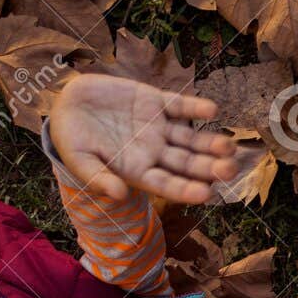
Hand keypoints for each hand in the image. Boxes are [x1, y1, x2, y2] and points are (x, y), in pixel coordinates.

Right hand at [49, 73, 237, 202]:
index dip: (186, 190)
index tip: (206, 193)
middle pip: (187, 163)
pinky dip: (195, 108)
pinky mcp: (155, 102)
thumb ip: (98, 177)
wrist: (67, 105)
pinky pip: (180, 106)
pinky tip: (212, 111)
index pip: (167, 185)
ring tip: (228, 145)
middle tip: (230, 169)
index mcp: (138, 171)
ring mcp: (157, 127)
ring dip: (210, 141)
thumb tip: (119, 195)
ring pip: (190, 138)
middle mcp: (154, 152)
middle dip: (209, 167)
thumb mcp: (79, 159)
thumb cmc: (72, 140)